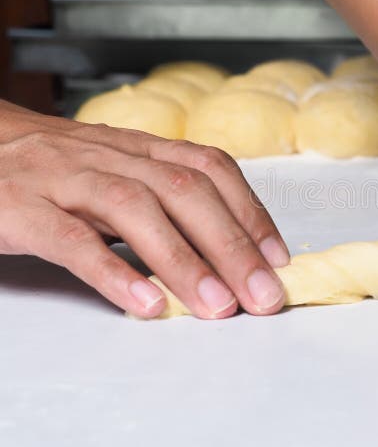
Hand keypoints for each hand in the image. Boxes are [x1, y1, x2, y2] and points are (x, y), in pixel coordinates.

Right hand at [0, 104, 287, 318]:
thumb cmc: (51, 168)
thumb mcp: (115, 171)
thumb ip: (162, 199)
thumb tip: (226, 247)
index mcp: (138, 147)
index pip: (209, 167)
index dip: (249, 211)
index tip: (276, 259)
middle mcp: (108, 154)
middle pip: (184, 190)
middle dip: (232, 245)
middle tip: (261, 296)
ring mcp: (63, 177)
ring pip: (135, 209)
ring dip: (184, 260)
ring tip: (217, 306)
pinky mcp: (19, 207)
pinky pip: (70, 239)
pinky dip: (113, 273)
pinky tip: (146, 304)